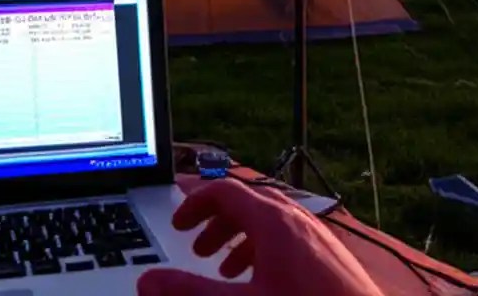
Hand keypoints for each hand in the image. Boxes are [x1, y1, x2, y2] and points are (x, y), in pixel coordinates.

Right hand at [137, 179, 381, 295]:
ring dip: (238, 237)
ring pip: (268, 221)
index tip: (177, 223)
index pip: (225, 191)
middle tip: (194, 244)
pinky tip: (257, 281)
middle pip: (246, 203)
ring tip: (222, 267)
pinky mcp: (328, 254)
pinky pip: (288, 238)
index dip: (195, 203)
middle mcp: (296, 220)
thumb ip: (192, 292)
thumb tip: (150, 283)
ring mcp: (316, 235)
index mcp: (273, 221)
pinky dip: (262, 250)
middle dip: (215, 221)